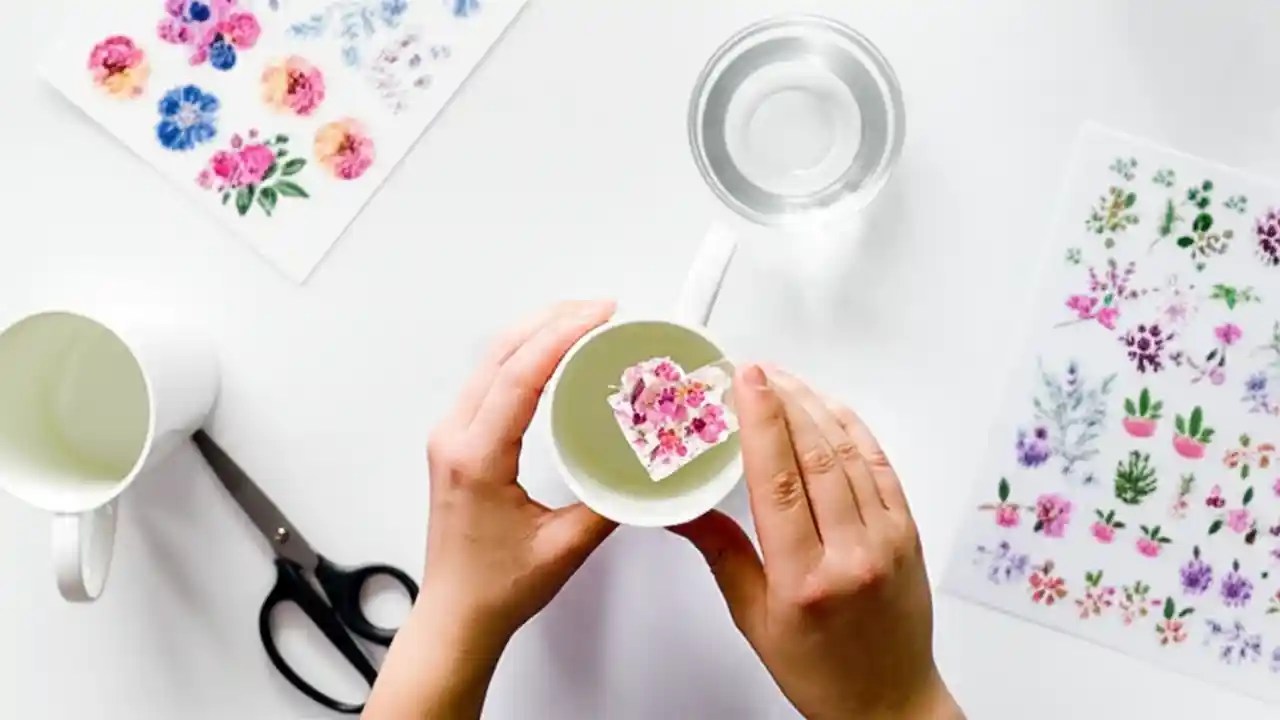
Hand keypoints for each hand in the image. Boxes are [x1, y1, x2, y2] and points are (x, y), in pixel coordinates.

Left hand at [366, 300, 617, 719]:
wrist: (456, 615)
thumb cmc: (494, 588)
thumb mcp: (565, 546)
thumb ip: (610, 503)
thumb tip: (647, 468)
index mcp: (475, 459)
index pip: (517, 377)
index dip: (560, 336)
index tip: (598, 315)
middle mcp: (454, 439)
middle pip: (499, 353)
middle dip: (552, 319)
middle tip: (601, 309)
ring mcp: (450, 437)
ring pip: (490, 361)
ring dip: (536, 332)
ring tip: (583, 321)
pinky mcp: (456, 442)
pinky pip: (487, 380)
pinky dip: (522, 356)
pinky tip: (551, 354)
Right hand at [672, 366, 961, 719]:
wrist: (888, 703)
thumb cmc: (821, 672)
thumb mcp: (754, 620)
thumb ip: (722, 554)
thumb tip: (684, 510)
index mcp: (803, 579)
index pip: (777, 481)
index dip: (760, 420)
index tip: (744, 381)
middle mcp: (851, 554)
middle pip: (814, 455)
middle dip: (783, 401)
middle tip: (756, 371)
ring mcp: (886, 540)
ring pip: (849, 452)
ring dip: (816, 406)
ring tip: (786, 381)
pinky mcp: (908, 532)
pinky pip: (880, 466)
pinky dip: (853, 430)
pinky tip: (830, 410)